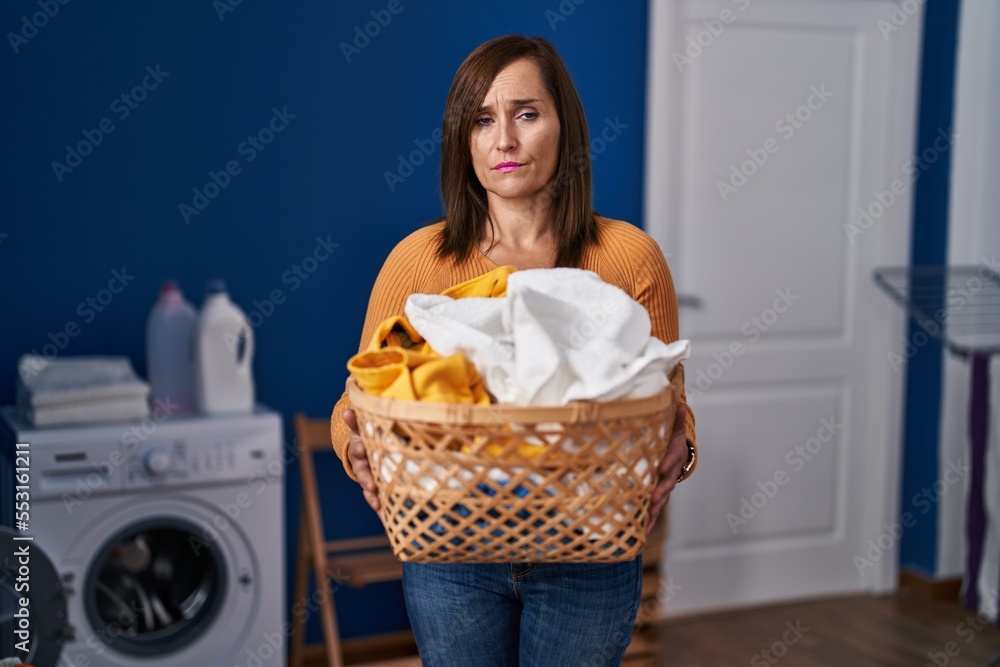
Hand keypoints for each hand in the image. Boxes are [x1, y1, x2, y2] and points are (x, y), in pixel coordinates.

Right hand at [343, 409, 380, 513]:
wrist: (364, 452)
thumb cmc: (367, 438)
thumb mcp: (361, 429)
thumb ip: (355, 421)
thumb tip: (346, 411)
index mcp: (360, 451)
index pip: (358, 450)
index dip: (360, 449)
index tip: (362, 449)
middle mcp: (362, 467)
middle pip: (363, 474)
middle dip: (367, 479)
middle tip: (372, 485)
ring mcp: (368, 480)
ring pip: (369, 490)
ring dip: (373, 498)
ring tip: (378, 506)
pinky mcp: (376, 490)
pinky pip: (379, 502)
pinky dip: (382, 513)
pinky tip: (388, 523)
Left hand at [647, 403, 687, 534]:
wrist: (678, 454)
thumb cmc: (671, 440)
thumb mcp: (674, 428)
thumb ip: (676, 419)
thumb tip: (681, 404)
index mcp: (673, 456)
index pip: (671, 458)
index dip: (668, 463)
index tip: (662, 467)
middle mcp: (670, 473)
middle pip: (667, 484)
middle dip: (660, 492)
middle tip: (655, 499)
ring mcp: (664, 486)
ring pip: (660, 500)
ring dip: (654, 512)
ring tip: (647, 524)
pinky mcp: (657, 495)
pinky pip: (653, 509)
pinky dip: (648, 521)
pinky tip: (641, 533)